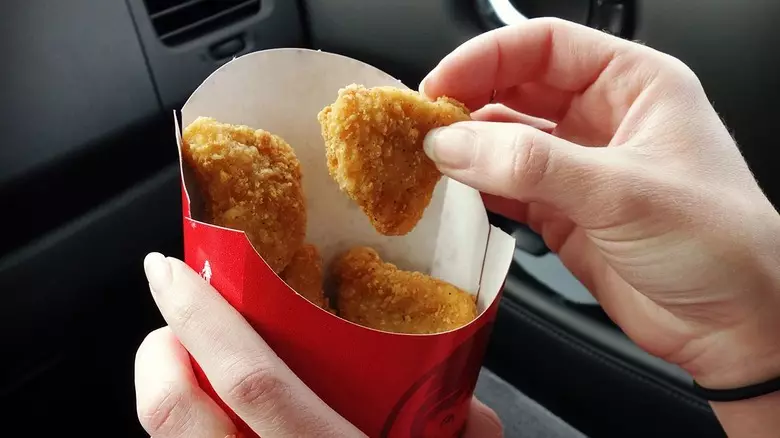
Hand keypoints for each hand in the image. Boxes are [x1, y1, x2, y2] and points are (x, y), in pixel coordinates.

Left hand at [134, 253, 502, 437]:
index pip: (252, 382)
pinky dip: (189, 437)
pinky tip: (213, 425)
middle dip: (159, 351)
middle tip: (175, 315)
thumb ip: (457, 437)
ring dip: (166, 393)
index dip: (204, 319)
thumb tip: (471, 413)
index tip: (173, 271)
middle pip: (173, 416)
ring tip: (183, 362)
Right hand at [420, 18, 779, 389]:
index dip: (487, 58)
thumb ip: (530, 165)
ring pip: (506, 141)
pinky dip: (477, 189)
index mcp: (633, 85)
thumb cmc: (718, 244)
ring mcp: (580, 168)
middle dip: (468, 103)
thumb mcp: (621, 191)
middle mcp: (603, 120)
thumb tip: (453, 143)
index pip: (544, 47)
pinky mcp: (563, 213)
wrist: (735, 326)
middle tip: (423, 125)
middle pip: (517, 89)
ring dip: (467, 149)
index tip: (441, 85)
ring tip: (428, 161)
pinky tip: (454, 193)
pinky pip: (507, 188)